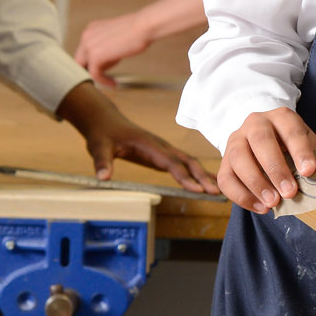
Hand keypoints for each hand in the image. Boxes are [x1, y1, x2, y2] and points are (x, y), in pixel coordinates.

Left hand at [56, 82, 220, 193]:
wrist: (105, 121)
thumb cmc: (103, 134)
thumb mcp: (98, 148)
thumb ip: (102, 162)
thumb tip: (103, 178)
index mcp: (149, 145)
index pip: (171, 163)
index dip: (185, 177)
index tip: (197, 190)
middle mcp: (161, 146)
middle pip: (187, 161)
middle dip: (202, 177)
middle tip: (216, 193)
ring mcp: (164, 150)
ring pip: (189, 162)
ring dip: (203, 175)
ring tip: (217, 191)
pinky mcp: (162, 154)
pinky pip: (183, 164)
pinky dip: (196, 173)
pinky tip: (205, 183)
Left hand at [73, 11, 152, 90]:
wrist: (144, 26)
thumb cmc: (136, 31)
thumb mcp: (114, 37)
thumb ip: (105, 46)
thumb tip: (104, 61)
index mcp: (90, 29)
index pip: (83, 51)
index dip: (91, 63)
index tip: (103, 70)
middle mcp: (86, 36)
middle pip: (80, 61)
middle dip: (91, 70)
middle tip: (104, 78)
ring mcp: (88, 46)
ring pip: (85, 68)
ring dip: (98, 76)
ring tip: (111, 80)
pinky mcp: (95, 57)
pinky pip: (94, 74)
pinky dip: (104, 81)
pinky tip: (114, 83)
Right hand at [216, 108, 315, 212]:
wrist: (263, 141)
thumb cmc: (291, 146)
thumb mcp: (306, 145)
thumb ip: (312, 160)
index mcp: (281, 117)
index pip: (291, 130)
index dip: (300, 151)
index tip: (309, 172)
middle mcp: (255, 123)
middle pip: (261, 141)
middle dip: (276, 168)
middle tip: (290, 192)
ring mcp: (236, 140)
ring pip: (239, 158)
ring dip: (256, 183)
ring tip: (273, 203)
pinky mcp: (224, 161)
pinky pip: (225, 179)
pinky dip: (242, 196)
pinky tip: (261, 208)